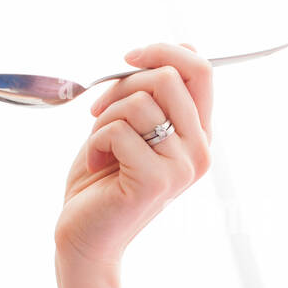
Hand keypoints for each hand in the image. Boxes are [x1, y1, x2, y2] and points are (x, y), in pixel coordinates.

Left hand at [54, 42, 214, 267]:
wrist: (86, 236)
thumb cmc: (102, 180)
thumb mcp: (130, 127)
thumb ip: (149, 97)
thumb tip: (152, 56)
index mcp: (199, 133)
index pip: (201, 69)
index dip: (163, 51)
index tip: (128, 59)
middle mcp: (200, 150)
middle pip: (168, 77)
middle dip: (122, 85)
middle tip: (100, 113)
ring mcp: (182, 167)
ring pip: (139, 103)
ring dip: (104, 119)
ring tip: (100, 147)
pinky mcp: (155, 181)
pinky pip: (119, 131)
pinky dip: (96, 143)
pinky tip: (98, 165)